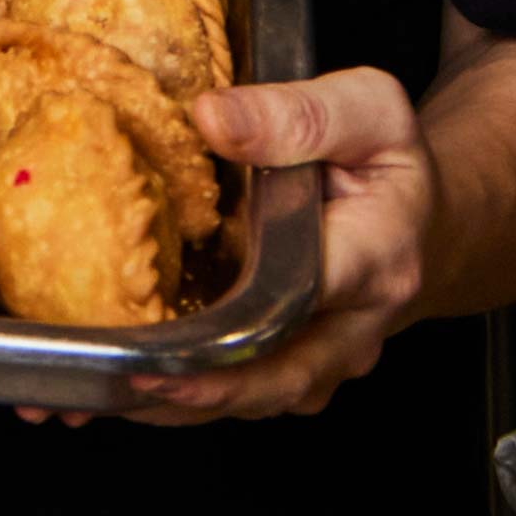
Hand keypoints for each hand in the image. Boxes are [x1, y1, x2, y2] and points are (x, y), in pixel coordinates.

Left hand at [134, 69, 433, 422]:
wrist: (423, 221)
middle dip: (193, 390)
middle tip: (120, 385)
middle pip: (271, 379)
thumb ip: (294, 113)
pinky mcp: (296, 370)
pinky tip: (114, 391)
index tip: (168, 350)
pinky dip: (180, 399)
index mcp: (375, 259)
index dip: (234, 334)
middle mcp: (352, 330)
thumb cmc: (390, 163)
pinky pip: (241, 393)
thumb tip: (210, 119)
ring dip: (172, 406)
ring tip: (91, 401)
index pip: (302, 300)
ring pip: (249, 399)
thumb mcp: (366, 109)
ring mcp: (325, 361)